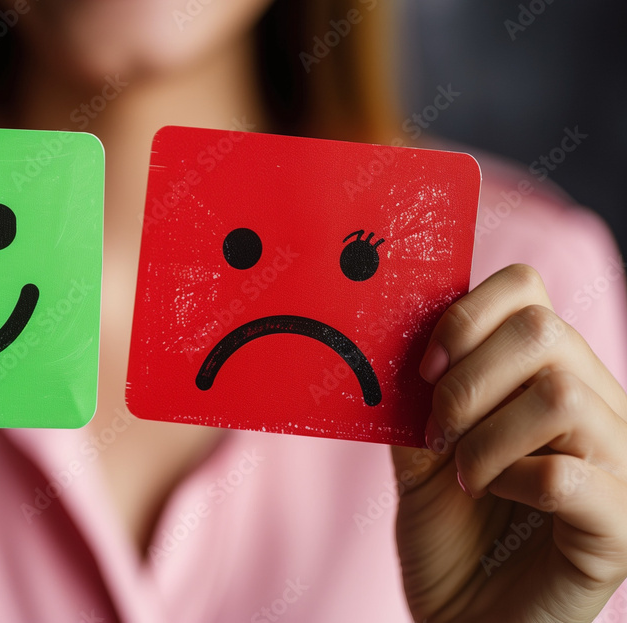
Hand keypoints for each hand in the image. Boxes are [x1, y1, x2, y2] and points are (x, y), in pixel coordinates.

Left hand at [392, 264, 626, 621]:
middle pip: (545, 331)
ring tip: (463, 476)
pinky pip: (571, 475)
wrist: (463, 620)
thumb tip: (388, 329)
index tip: (424, 368)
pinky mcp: (620, 527)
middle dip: (466, 381)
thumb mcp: (418, 452)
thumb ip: (417, 394)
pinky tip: (495, 499)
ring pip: (562, 396)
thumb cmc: (449, 537)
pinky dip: (513, 480)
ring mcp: (619, 466)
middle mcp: (597, 410)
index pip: (528, 292)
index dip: (467, 315)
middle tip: (438, 434)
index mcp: (550, 378)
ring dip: (486, 437)